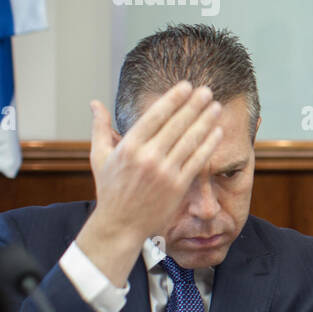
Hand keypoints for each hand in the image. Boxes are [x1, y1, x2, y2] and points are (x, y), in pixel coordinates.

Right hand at [75, 82, 223, 285]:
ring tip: (216, 107)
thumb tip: (95, 103)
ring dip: (205, 121)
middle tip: (207, 91)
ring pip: (190, 140)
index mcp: (128, 147)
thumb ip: (100, 128)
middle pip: (177, 125)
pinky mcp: (178, 185)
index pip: (155, 116)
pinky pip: (197, 160)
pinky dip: (209, 145)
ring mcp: (165, 172)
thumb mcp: (99, 157)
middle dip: (194, 105)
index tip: (186, 86)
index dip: (173, 99)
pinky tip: (217, 132)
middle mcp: (148, 157)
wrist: (121, 225)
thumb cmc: (110, 190)